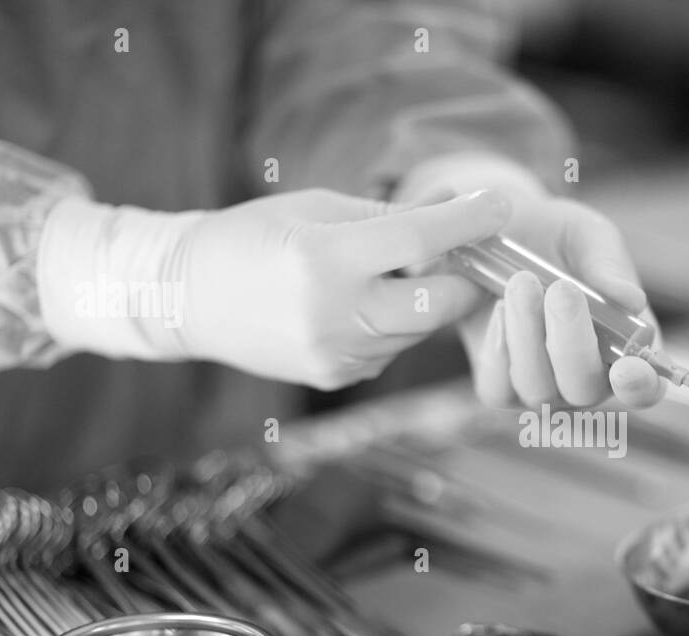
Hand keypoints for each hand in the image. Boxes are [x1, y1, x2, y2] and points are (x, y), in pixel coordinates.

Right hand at [39, 188, 511, 388]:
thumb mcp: (319, 208)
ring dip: (426, 300)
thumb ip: (391, 216)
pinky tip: (361, 304)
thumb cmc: (255, 236)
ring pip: (421, 329)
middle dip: (461, 276)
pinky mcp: (338, 377)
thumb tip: (459, 209)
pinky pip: (393, 347)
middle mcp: (336, 316)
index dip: (468, 222)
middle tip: (462, 250)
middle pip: (439, 302)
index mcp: (326, 260)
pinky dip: (394, 323)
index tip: (501, 206)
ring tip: (394, 272)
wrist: (186, 297)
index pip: (421, 241)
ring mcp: (338, 355)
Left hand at [394, 157, 664, 409]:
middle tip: (563, 289)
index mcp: (626, 349)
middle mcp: (587, 379)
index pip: (645, 388)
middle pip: (585, 391)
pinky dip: (498, 350)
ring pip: (538, 389)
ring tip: (522, 281)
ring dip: (529, 336)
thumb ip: (610, 266)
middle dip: (573, 344)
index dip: (641, 386)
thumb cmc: (556, 236)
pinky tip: (498, 310)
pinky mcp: (498, 386)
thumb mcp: (588, 236)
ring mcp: (541, 388)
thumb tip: (633, 300)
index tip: (629, 367)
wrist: (497, 230)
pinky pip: (497, 388)